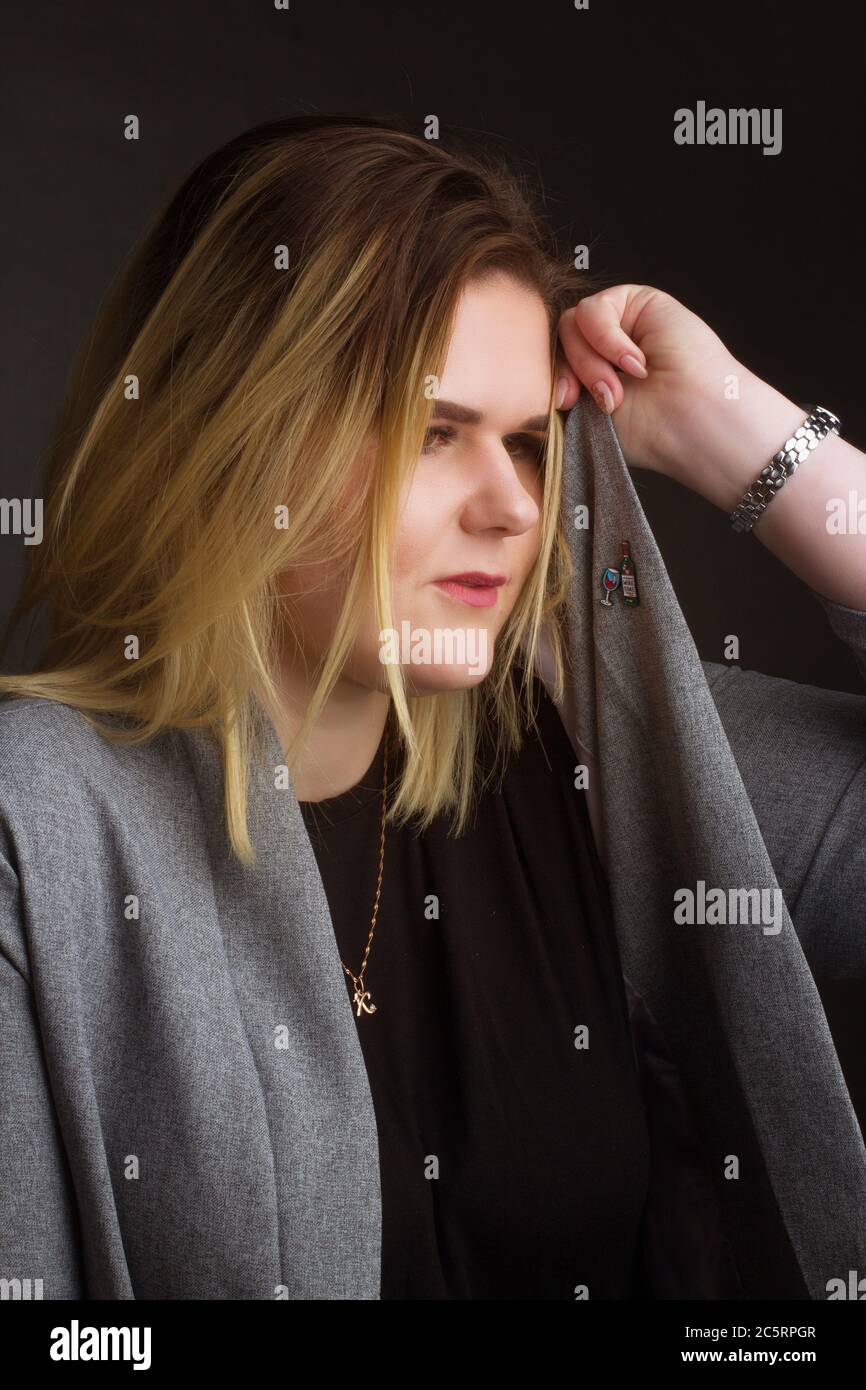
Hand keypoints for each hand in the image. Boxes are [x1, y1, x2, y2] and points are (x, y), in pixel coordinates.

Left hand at [555, 284, 739, 478]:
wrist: (691, 424)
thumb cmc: (648, 431)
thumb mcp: (584, 414)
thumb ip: (556, 390)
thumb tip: (524, 379)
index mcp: (587, 374)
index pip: (549, 362)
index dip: (552, 380)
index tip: (564, 406)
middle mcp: (601, 346)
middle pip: (557, 341)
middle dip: (572, 373)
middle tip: (602, 401)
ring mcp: (618, 322)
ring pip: (570, 325)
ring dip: (591, 362)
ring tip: (619, 390)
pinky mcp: (635, 301)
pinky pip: (593, 310)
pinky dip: (608, 340)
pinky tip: (636, 363)